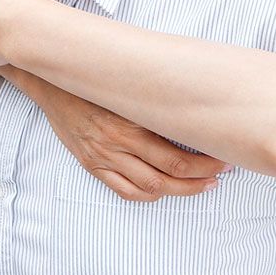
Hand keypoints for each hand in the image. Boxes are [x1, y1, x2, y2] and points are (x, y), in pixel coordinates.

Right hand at [13, 70, 229, 201]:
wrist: (53, 83)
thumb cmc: (94, 79)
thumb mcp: (127, 84)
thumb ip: (155, 97)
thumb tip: (192, 100)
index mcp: (130, 123)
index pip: (175, 156)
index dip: (203, 163)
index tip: (222, 159)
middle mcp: (117, 144)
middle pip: (167, 174)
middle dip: (199, 178)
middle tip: (220, 175)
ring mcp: (104, 157)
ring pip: (148, 187)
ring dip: (179, 190)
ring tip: (200, 185)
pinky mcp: (93, 164)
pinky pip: (123, 190)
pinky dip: (146, 195)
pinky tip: (162, 190)